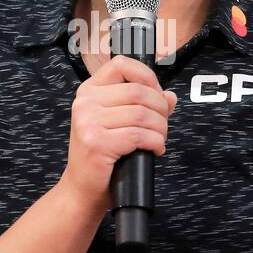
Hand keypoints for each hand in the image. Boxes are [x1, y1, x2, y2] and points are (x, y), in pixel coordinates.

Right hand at [57, 54, 177, 215]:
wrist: (82, 188)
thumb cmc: (102, 155)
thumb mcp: (118, 123)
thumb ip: (144, 106)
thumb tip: (170, 96)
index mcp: (89, 91)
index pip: (121, 64)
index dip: (147, 76)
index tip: (157, 94)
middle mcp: (85, 102)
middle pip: (138, 91)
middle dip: (160, 109)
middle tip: (161, 125)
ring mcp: (88, 122)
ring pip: (142, 114)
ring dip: (160, 128)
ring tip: (158, 139)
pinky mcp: (97, 142)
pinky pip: (139, 135)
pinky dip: (155, 142)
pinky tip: (154, 149)